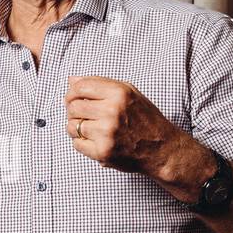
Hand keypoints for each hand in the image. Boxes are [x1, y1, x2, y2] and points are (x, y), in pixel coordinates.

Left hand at [64, 75, 198, 177]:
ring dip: (76, 127)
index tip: (72, 98)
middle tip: (81, 115)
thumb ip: (100, 84)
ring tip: (90, 129)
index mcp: (119, 93)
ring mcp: (107, 133)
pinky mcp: (103, 152)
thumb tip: (71, 80)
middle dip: (72, 111)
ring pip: (72, 126)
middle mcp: (112, 111)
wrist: (161, 148)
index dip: (71, 92)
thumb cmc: (144, 119)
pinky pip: (77, 144)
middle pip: (73, 107)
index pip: (80, 87)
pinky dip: (82, 143)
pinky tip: (95, 140)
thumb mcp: (129, 93)